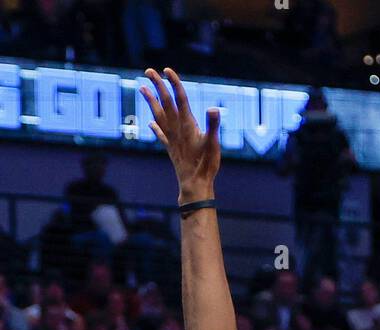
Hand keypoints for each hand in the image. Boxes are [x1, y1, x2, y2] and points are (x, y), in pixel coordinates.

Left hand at [140, 67, 220, 202]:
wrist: (195, 185)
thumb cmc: (205, 165)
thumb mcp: (213, 144)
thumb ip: (213, 125)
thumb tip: (213, 109)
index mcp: (188, 125)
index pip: (180, 99)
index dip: (174, 84)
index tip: (167, 70)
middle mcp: (177, 129)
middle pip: (166, 103)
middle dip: (158, 86)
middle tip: (149, 71)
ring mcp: (172, 139)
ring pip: (159, 115)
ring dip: (150, 101)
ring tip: (142, 88)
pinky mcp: (171, 149)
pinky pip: (160, 135)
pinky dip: (155, 127)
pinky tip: (151, 123)